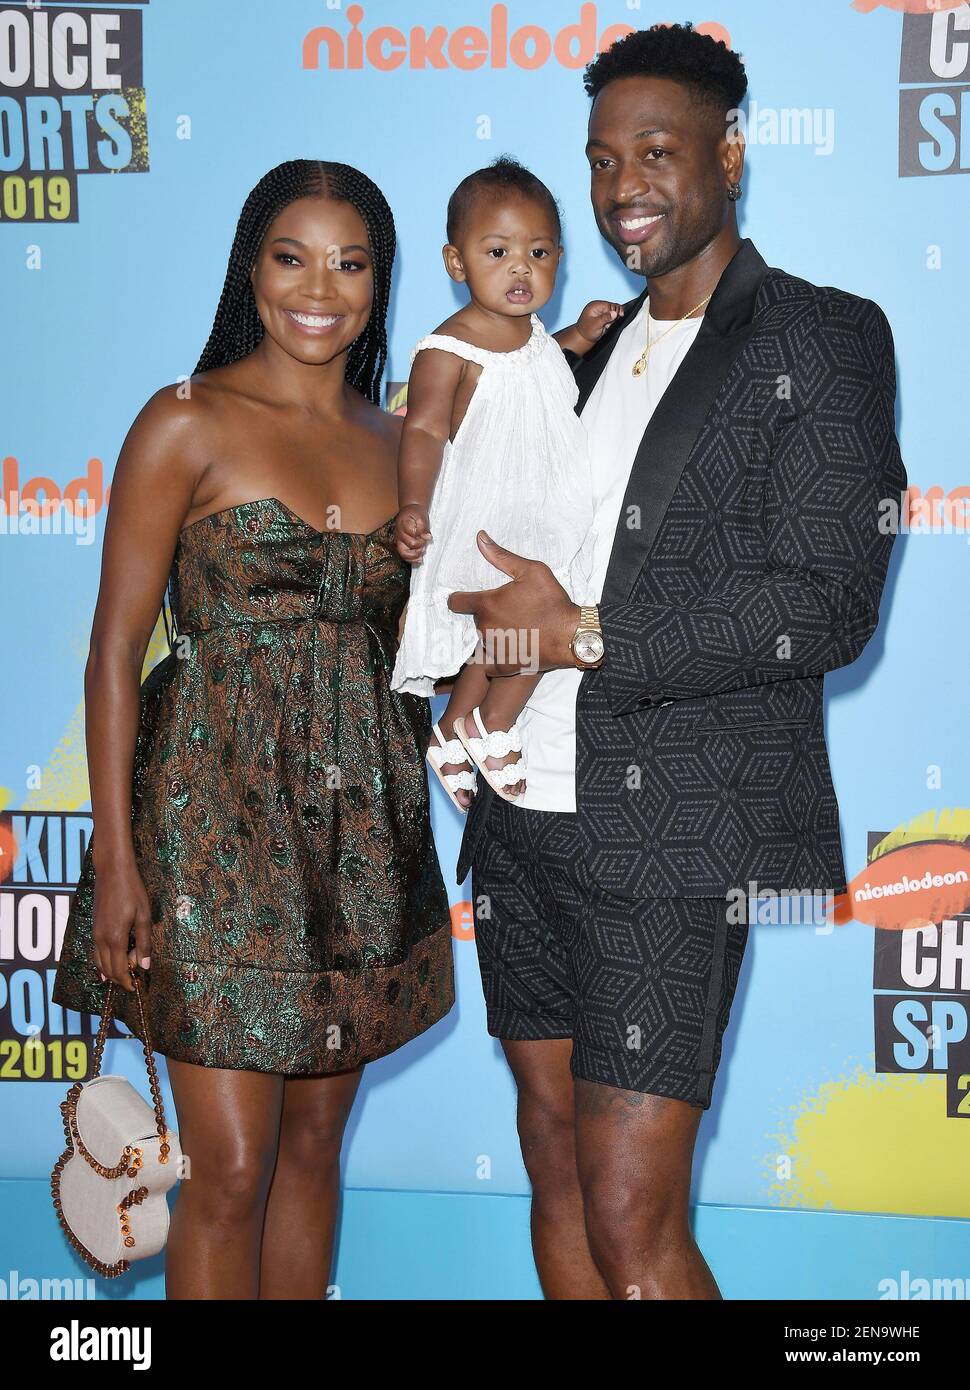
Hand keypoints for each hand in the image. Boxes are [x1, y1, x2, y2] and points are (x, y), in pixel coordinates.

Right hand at [92, 861, 151, 990]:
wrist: (112, 871)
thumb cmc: (132, 891)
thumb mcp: (144, 916)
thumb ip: (144, 942)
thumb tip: (145, 965)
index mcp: (115, 938)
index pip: (118, 970)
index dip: (127, 982)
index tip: (136, 988)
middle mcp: (101, 939)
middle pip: (107, 970)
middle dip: (119, 979)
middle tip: (134, 982)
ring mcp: (95, 934)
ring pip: (99, 963)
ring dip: (111, 973)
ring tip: (125, 975)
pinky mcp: (94, 928)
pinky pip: (96, 953)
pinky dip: (103, 963)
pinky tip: (110, 964)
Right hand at [395, 504, 431, 562]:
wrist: (409, 512)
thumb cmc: (415, 513)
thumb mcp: (421, 517)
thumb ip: (424, 528)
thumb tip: (428, 537)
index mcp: (403, 525)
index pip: (412, 534)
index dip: (421, 536)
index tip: (426, 535)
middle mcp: (399, 535)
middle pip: (408, 546)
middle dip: (418, 547)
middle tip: (424, 544)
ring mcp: (399, 541)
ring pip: (404, 554)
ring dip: (415, 556)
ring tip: (423, 551)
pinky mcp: (402, 546)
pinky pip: (405, 556)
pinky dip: (413, 560)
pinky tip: (420, 559)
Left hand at [447, 533, 580, 674]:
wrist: (571, 635)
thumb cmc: (552, 600)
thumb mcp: (531, 570)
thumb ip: (501, 556)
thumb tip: (480, 537)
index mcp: (487, 605)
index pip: (455, 603)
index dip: (459, 599)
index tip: (466, 599)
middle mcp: (484, 627)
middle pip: (475, 620)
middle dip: (488, 615)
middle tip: (511, 611)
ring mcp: (492, 648)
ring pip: (484, 639)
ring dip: (494, 634)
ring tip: (516, 628)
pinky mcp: (502, 665)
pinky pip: (489, 663)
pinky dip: (496, 657)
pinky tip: (511, 648)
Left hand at [576, 300, 623, 345]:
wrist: (583, 338)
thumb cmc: (586, 331)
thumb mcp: (596, 324)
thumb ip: (605, 318)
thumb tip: (614, 313)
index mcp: (595, 305)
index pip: (610, 305)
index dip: (615, 312)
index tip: (614, 320)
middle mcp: (599, 307)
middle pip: (613, 308)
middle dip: (613, 317)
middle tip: (607, 324)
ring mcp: (601, 312)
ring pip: (614, 314)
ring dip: (612, 321)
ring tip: (605, 326)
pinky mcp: (603, 317)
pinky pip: (612, 318)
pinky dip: (611, 323)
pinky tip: (606, 326)